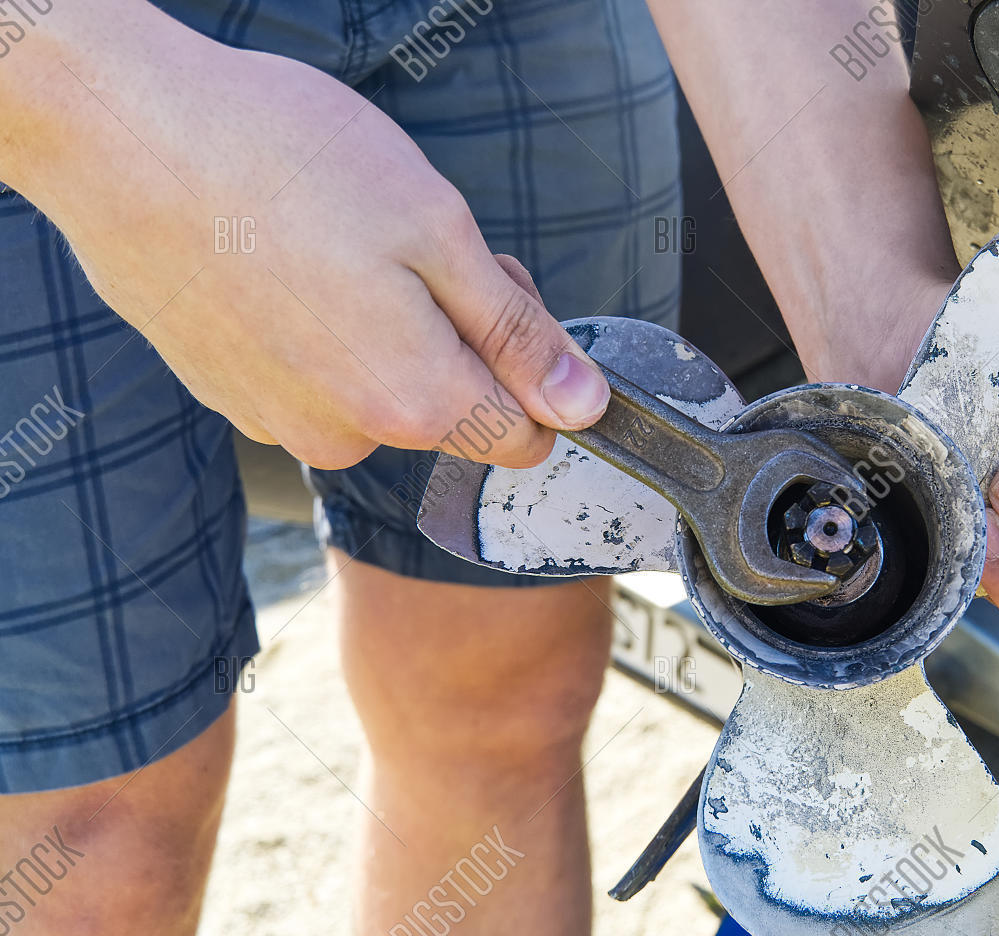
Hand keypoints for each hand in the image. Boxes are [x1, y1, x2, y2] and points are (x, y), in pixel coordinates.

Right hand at [2, 5, 606, 468]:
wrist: (117, 136)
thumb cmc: (284, 163)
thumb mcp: (438, 231)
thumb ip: (516, 334)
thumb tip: (584, 406)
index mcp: (417, 404)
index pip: (527, 439)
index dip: (536, 369)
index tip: (500, 295)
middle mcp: (350, 437)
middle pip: (454, 411)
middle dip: (459, 338)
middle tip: (419, 241)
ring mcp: (282, 423)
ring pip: (383, 395)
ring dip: (391, 331)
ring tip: (340, 242)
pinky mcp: (232, 397)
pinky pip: (316, 382)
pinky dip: (324, 332)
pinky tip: (290, 261)